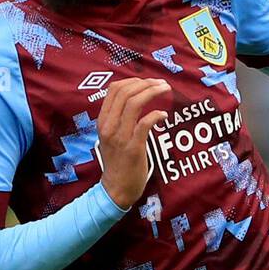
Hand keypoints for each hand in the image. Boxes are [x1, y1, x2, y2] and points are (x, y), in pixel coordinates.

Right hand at [96, 77, 170, 208]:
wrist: (116, 188)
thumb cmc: (117, 162)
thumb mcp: (110, 136)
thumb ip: (118, 119)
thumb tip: (134, 99)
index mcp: (103, 121)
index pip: (114, 90)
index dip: (133, 81)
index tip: (147, 81)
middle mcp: (109, 126)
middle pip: (126, 93)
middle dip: (146, 83)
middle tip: (161, 84)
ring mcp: (120, 137)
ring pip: (134, 104)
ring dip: (152, 93)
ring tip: (165, 90)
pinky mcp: (133, 148)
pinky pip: (144, 124)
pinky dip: (156, 115)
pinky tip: (163, 115)